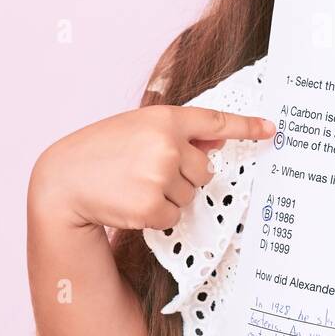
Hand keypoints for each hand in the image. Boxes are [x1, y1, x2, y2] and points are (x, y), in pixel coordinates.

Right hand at [29, 104, 275, 230]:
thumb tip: (219, 139)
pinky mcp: (151, 206)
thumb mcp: (139, 129)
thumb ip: (180, 134)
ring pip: (190, 195)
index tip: (271, 129)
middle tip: (147, 172)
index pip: (216, 120)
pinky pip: (174, 216)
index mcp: (165, 119)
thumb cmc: (102, 151)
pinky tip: (131, 203)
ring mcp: (160, 176)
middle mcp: (167, 145)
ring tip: (134, 185)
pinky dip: (157, 216)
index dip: (247, 126)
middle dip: (183, 176)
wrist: (63, 179)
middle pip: (204, 170)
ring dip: (168, 196)